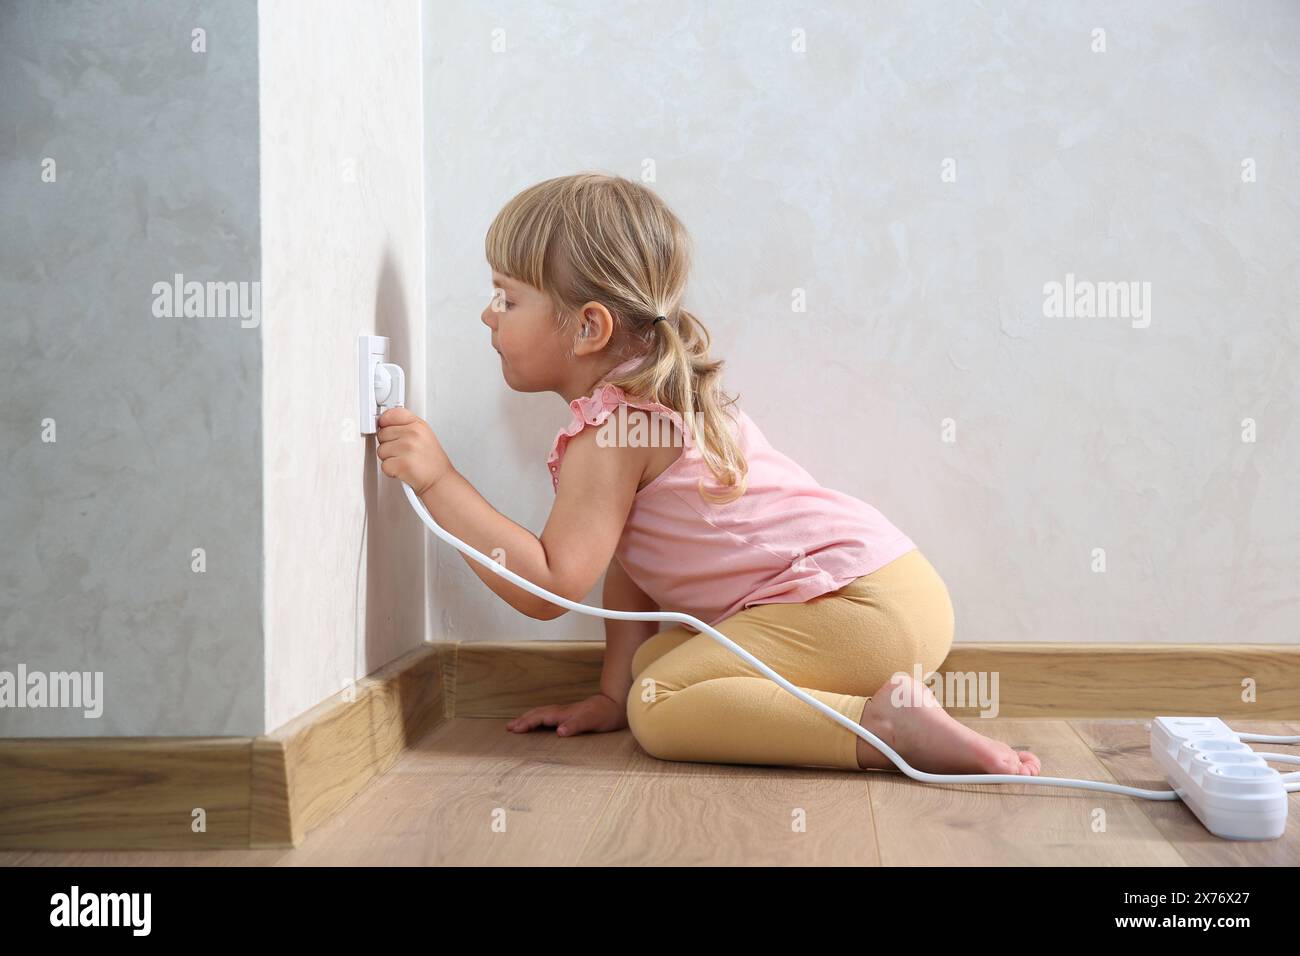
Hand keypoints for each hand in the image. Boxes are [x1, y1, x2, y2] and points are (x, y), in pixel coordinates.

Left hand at [375, 407, 451, 494]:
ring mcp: (407, 448)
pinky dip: (391, 470)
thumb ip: (405, 425)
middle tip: (402, 451)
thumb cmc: (430, 459)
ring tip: (404, 460)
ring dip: (389, 458)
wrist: (439, 479)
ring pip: (381, 450)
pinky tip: (403, 469)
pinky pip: (383, 465)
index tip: (386, 428)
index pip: (392, 414)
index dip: (386, 422)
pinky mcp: (402, 464)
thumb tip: (383, 422)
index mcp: (418, 424)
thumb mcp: (423, 434)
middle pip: (382, 434)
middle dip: (388, 444)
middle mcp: (413, 434)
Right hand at [506, 693, 627, 736]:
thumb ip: (576, 725)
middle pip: (538, 713)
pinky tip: (541, 724)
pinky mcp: (572, 714)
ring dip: (529, 718)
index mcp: (564, 714)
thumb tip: (559, 731)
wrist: (618, 705)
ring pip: (543, 713)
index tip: (513, 729)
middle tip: (509, 728)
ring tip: (518, 724)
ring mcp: (567, 712)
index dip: (527, 723)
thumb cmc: (605, 715)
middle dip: (523, 720)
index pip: (540, 718)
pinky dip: (540, 719)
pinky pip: (550, 716)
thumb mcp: (592, 721)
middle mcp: (563, 711)